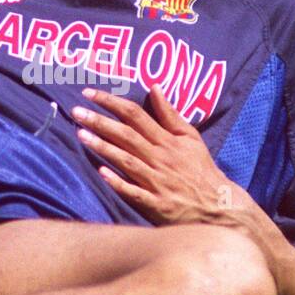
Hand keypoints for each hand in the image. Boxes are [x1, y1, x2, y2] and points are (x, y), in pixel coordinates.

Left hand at [72, 84, 243, 225]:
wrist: (218, 206)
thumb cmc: (200, 169)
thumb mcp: (190, 138)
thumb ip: (170, 114)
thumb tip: (154, 88)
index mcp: (167, 140)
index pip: (136, 115)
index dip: (111, 102)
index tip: (89, 93)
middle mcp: (160, 158)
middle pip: (126, 135)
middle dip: (100, 121)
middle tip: (76, 111)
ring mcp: (157, 181)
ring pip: (127, 160)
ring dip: (103, 147)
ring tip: (80, 135)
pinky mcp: (155, 204)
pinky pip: (134, 192)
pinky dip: (118, 182)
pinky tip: (101, 173)